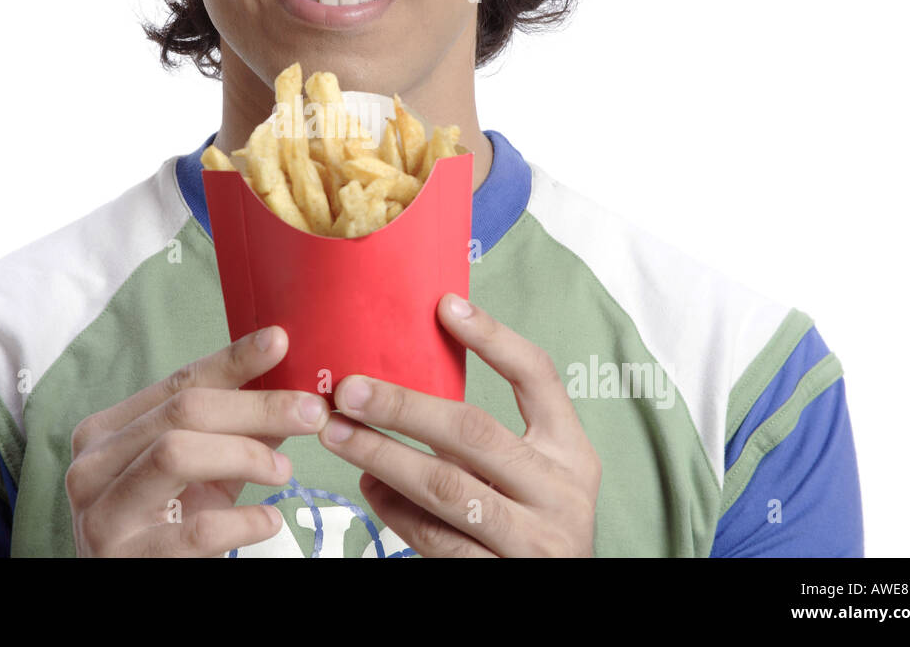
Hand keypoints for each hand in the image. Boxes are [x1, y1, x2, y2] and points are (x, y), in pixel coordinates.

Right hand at [66, 326, 329, 556]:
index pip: (177, 383)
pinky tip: (269, 520)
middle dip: (255, 407)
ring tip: (284, 472)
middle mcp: (93, 466)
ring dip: (244, 454)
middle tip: (310, 412)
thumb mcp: (197, 474)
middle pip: (182, 412)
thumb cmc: (163, 526)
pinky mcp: (128, 559)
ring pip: (176, 454)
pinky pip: (195, 530)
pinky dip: (242, 520)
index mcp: (106, 432)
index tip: (279, 341)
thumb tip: (293, 392)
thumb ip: (234, 433)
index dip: (232, 361)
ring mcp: (103, 514)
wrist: (126, 588)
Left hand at [318, 294, 600, 556]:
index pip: (538, 378)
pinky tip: (368, 485)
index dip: (494, 338)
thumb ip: (485, 440)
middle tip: (349, 389)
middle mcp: (560, 492)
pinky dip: (394, 509)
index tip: (445, 305)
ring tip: (338, 434)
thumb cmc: (532, 525)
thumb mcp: (533, 475)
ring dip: (382, 455)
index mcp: (571, 453)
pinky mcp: (501, 575)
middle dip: (403, 406)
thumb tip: (397, 390)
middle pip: (474, 431)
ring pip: (445, 487)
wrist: (564, 604)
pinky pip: (435, 538)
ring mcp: (533, 539)